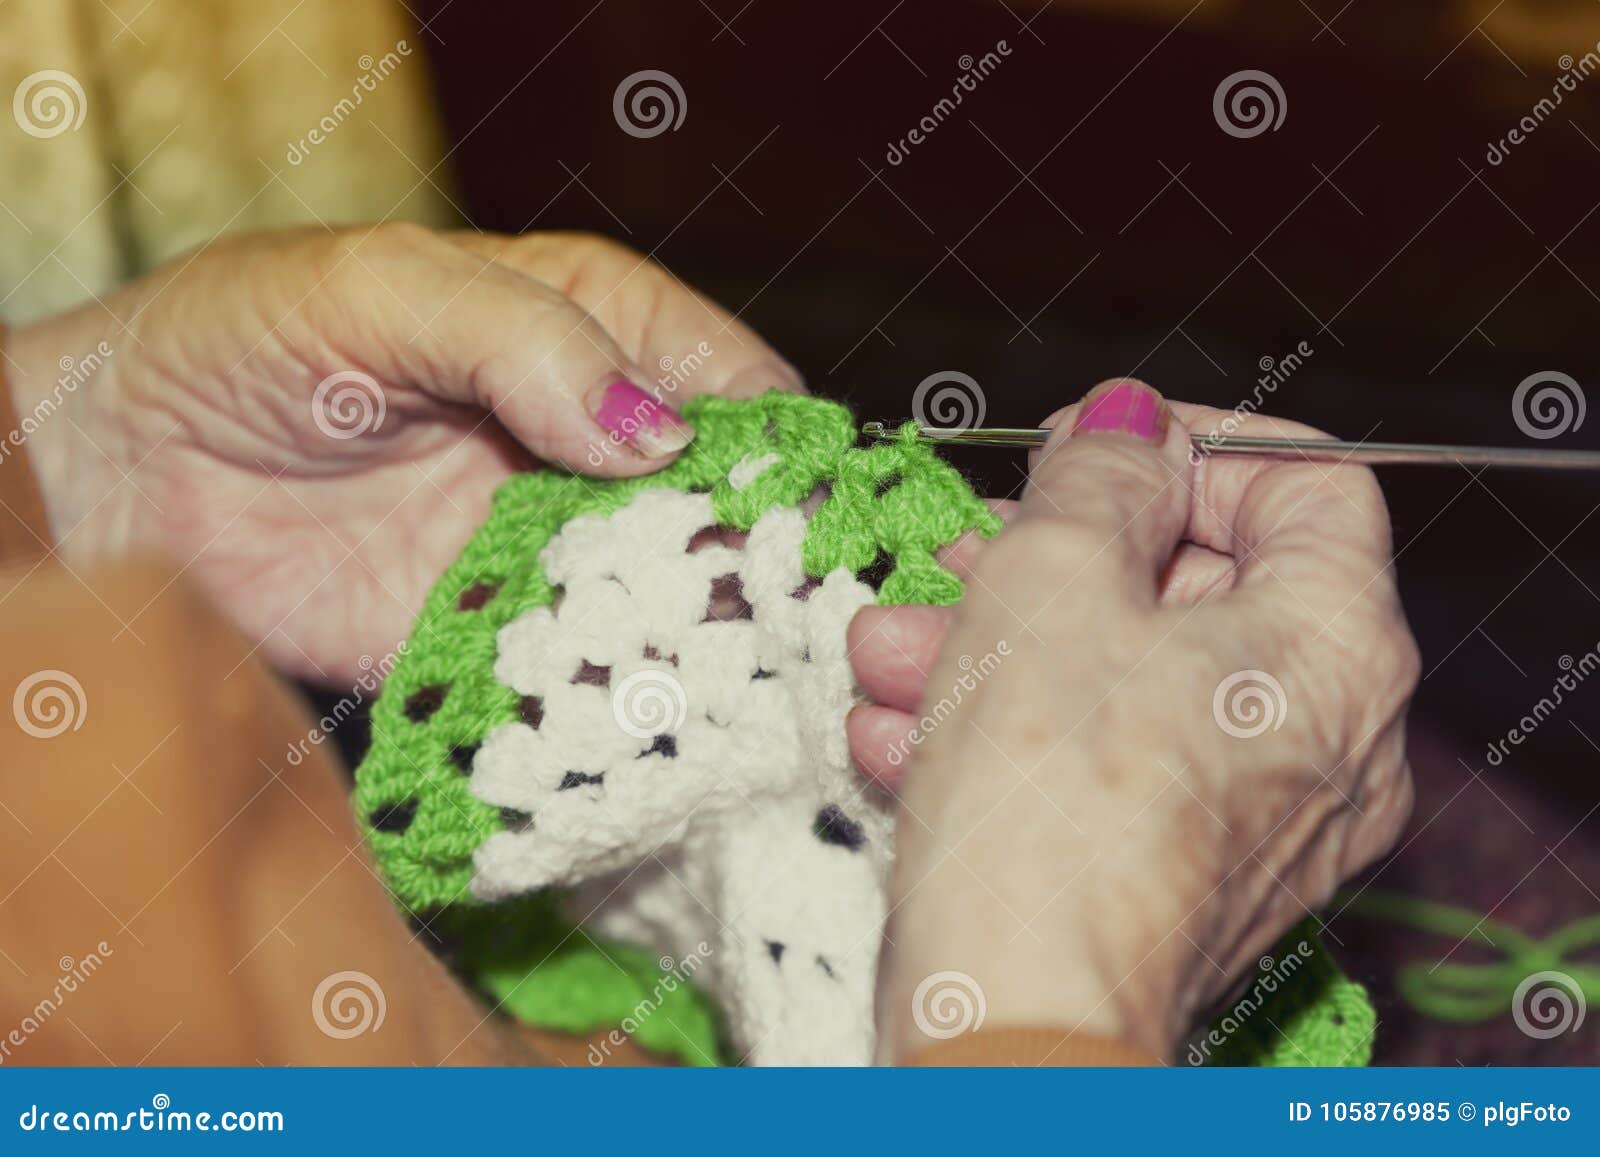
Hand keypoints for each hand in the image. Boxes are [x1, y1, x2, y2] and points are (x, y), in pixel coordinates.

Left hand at [8, 225, 801, 682]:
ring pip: (672, 600)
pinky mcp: (497, 637)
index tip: (824, 524)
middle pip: (725, 508)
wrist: (129, 467)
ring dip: (713, 646)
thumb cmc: (250, 337)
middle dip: (771, 567)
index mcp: (596, 334)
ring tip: (765, 699)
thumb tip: (660, 434)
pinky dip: (626, 705)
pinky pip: (583, 673)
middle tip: (817, 635)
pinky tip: (667, 736)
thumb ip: (527, 342)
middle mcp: (593, 447)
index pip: (737, 389)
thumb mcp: (387, 291)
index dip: (787, 452)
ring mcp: (551, 547)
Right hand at [849, 380, 1418, 1060]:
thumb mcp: (1049, 583)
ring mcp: (1255, 820)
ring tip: (890, 648)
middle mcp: (1325, 742)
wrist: (1005, 1023)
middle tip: (971, 546)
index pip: (1311, 484)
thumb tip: (1127, 424)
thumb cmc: (1045, 814)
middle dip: (1056, 556)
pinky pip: (1105, 766)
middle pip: (1201, 584)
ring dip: (1000, 646)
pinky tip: (901, 734)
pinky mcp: (1179, 875)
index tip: (1094, 444)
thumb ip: (1097, 477)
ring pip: (1130, 679)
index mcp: (1334, 649)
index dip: (1193, 442)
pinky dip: (1009, 734)